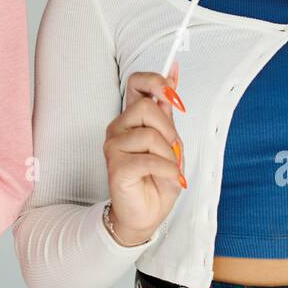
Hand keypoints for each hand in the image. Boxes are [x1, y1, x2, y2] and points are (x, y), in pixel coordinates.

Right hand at [103, 69, 184, 246]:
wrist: (147, 214)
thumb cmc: (157, 179)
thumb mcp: (171, 142)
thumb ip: (168, 111)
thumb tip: (173, 73)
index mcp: (133, 118)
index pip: (135, 83)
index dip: (154, 81)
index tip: (172, 91)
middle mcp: (119, 128)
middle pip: (145, 107)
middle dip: (168, 128)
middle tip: (173, 148)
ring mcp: (114, 146)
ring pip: (150, 135)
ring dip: (169, 155)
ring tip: (169, 169)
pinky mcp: (116, 167)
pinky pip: (149, 159)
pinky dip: (167, 170)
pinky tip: (169, 178)